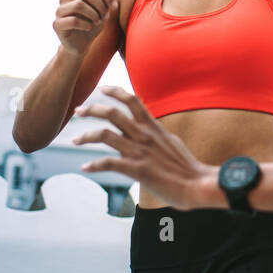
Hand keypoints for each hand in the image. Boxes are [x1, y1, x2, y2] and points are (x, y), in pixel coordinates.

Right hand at [52, 0, 118, 54]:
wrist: (82, 44)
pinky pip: (73, 20)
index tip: (114, 6)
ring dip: (94, 15)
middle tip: (104, 16)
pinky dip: (86, 24)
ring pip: (79, 5)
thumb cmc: (93, 21)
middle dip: (101, 5)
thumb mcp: (103, 4)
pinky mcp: (56, 24)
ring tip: (97, 22)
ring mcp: (59, 11)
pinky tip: (89, 28)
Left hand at [71, 87, 220, 209]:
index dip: (115, 91)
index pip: (132, 100)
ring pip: (105, 135)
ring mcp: (140, 151)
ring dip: (85, 136)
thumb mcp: (171, 142)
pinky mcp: (137, 170)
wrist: (197, 184)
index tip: (101, 88)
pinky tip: (85, 168)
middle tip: (77, 111)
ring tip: (74, 140)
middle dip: (91, 109)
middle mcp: (144, 135)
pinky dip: (94, 165)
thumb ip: (156, 135)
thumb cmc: (186, 167)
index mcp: (153, 126)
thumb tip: (150, 131)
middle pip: (112, 113)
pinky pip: (109, 163)